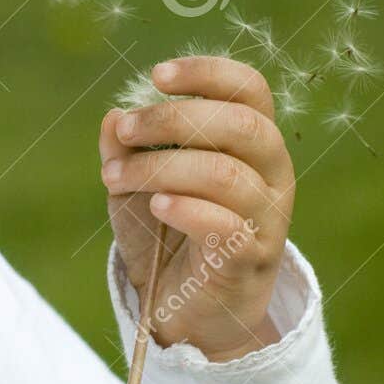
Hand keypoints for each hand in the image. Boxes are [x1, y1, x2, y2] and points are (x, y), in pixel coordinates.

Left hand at [100, 55, 294, 361]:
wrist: (185, 311)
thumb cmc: (167, 236)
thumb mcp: (136, 186)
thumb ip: (127, 151)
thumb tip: (113, 118)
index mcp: (252, 143)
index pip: (250, 90)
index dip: (208, 72)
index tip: (156, 76)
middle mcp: (271, 173)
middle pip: (240, 124)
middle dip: (174, 118)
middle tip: (126, 131)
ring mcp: (267, 218)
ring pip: (225, 174)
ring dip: (161, 169)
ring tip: (115, 179)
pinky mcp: (251, 259)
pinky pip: (226, 225)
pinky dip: (185, 208)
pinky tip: (156, 206)